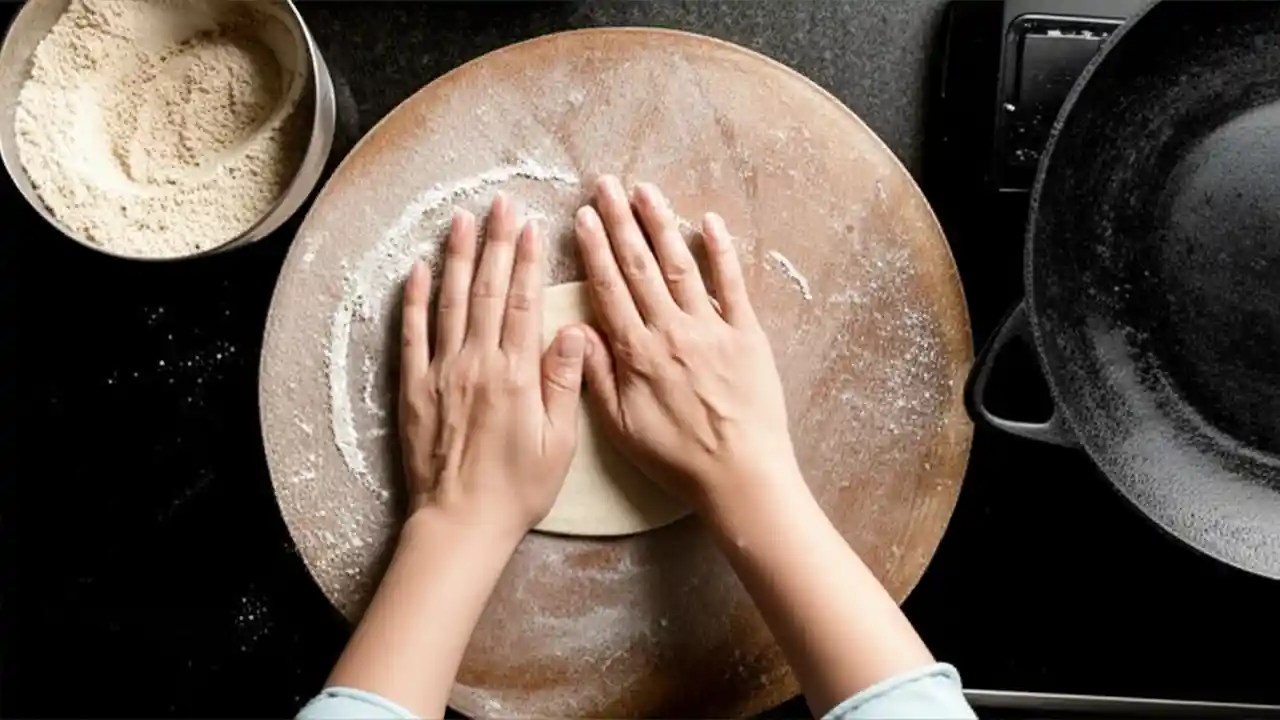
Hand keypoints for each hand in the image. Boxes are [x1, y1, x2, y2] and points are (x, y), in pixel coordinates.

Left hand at [399, 193, 587, 542]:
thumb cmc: (517, 489)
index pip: (522, 302)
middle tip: (499, 204)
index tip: (531, 226)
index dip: (527, 260)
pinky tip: (418, 269)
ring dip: (455, 257)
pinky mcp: (414, 388)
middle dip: (494, 242)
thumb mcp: (559, 442)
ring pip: (448, 302)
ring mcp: (441, 372)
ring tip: (461, 219)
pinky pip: (412, 333)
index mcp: (516, 375)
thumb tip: (574, 331)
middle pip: (485, 289)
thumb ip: (565, 382)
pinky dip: (414, 298)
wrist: (461, 522)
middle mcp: (477, 363)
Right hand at [573, 176, 800, 515]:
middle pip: (640, 266)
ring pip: (680, 265)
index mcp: (636, 354)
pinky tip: (708, 221)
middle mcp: (671, 332)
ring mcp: (711, 329)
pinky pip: (732, 284)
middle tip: (606, 184)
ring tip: (644, 190)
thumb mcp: (621, 427)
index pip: (609, 289)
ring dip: (661, 224)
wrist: (740, 474)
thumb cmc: (677, 459)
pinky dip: (720, 251)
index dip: (594, 250)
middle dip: (621, 222)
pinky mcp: (747, 334)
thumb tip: (574, 331)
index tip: (583, 217)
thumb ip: (595, 376)